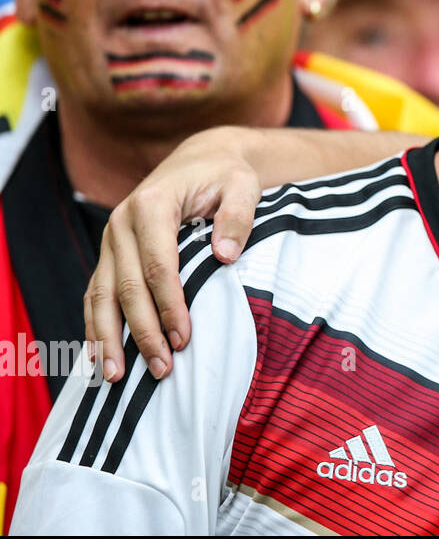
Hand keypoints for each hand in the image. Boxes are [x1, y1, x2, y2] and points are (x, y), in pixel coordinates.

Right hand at [85, 126, 262, 381]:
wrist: (200, 161)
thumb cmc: (225, 176)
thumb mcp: (242, 185)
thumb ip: (238, 215)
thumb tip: (225, 255)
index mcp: (152, 205)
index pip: (158, 265)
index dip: (169, 305)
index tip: (186, 338)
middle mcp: (121, 224)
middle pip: (127, 287)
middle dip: (143, 331)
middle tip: (162, 368)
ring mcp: (111, 241)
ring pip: (101, 295)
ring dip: (109, 337)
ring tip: (118, 377)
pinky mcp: (110, 254)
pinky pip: (94, 294)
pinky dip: (95, 326)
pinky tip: (99, 356)